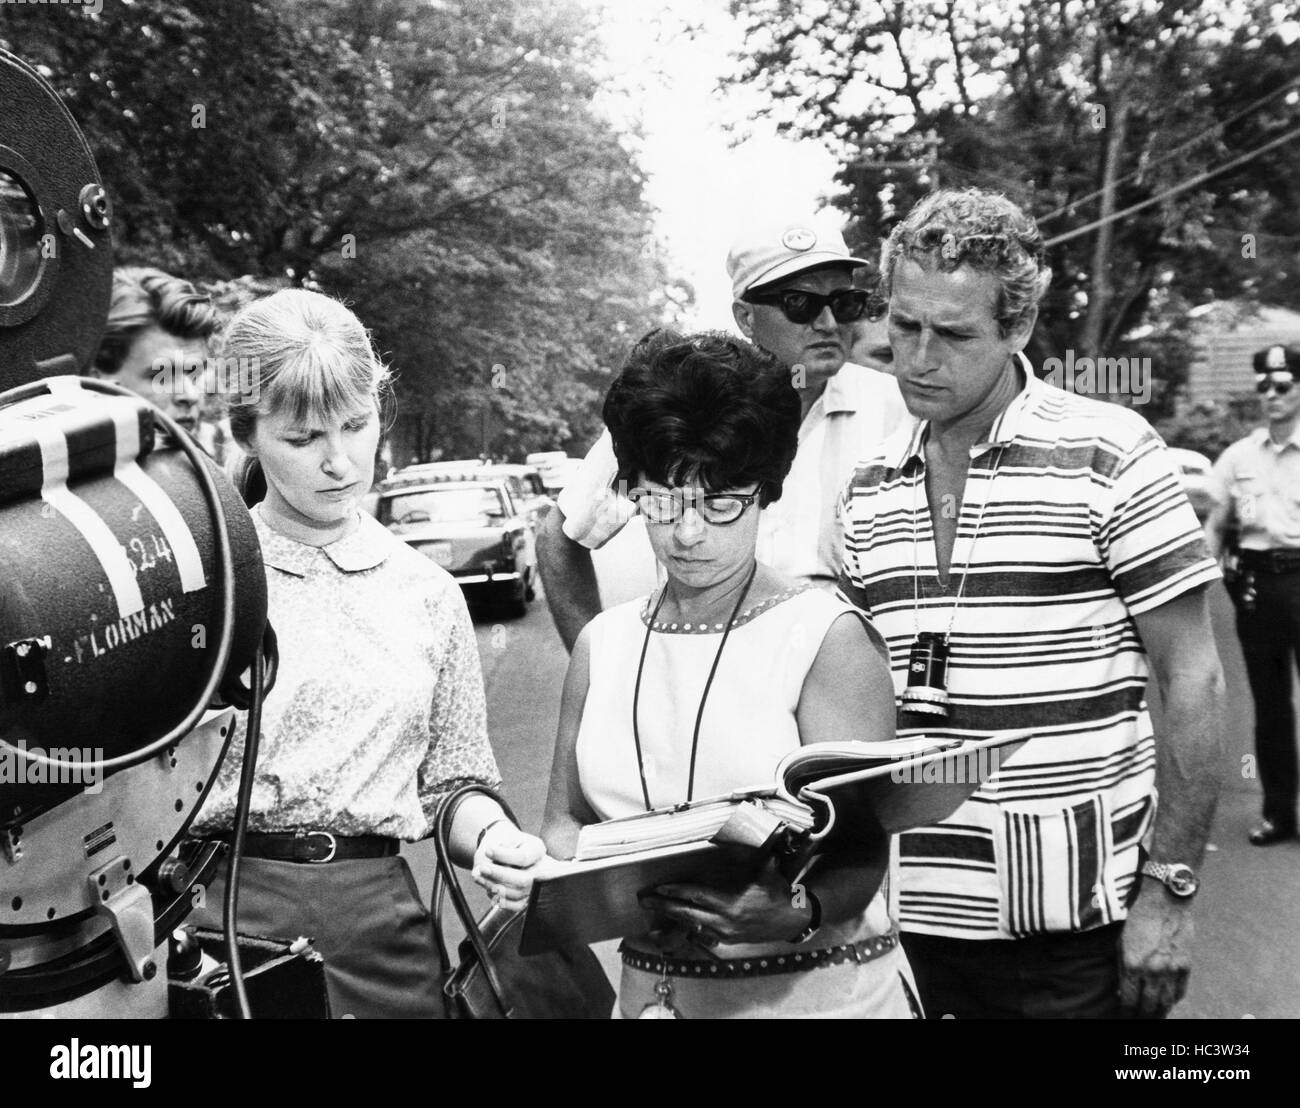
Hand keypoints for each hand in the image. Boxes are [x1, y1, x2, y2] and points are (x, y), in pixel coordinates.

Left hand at [471, 822, 545, 912]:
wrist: (506, 849)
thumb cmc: (504, 842)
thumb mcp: (503, 836)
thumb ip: (494, 850)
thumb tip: (481, 867)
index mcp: (537, 850)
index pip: (523, 857)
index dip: (504, 856)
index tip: (488, 850)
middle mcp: (541, 869)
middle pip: (523, 879)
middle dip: (499, 875)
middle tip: (482, 868)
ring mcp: (535, 885)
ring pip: (517, 893)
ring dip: (494, 887)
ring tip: (479, 877)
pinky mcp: (527, 898)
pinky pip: (515, 905)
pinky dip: (500, 899)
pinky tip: (489, 888)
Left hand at [638, 861, 808, 946]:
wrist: (791, 922)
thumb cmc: (778, 893)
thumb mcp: (768, 871)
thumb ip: (757, 850)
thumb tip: (752, 825)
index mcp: (732, 905)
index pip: (698, 896)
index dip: (677, 891)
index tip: (660, 886)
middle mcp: (725, 922)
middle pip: (687, 914)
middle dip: (664, 906)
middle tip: (644, 899)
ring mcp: (724, 934)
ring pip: (691, 926)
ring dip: (671, 916)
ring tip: (653, 908)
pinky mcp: (726, 940)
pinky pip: (700, 934)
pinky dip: (685, 926)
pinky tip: (673, 920)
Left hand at [1118, 882, 1194, 1016]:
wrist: (1165, 902)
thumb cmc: (1138, 920)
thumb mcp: (1121, 943)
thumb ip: (1123, 970)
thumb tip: (1122, 993)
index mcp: (1133, 964)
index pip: (1129, 1000)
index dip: (1126, 1011)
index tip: (1123, 1014)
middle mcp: (1153, 971)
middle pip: (1149, 1006)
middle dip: (1141, 1016)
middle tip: (1137, 1019)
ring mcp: (1172, 970)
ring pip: (1166, 1003)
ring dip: (1158, 1012)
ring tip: (1151, 1016)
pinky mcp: (1186, 966)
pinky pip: (1180, 992)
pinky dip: (1172, 1001)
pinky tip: (1166, 1003)